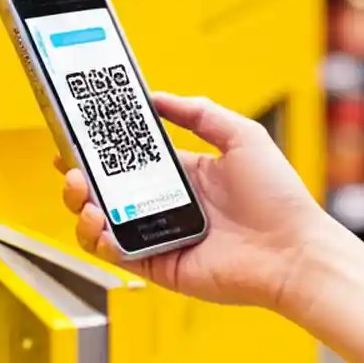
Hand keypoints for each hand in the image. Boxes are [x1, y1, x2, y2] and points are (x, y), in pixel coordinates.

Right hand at [57, 93, 332, 310]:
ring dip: (83, 209)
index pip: (131, 159)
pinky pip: (119, 255)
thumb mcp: (242, 136)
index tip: (77, 135)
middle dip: (80, 177)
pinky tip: (100, 226)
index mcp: (186, 174)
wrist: (295, 252)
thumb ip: (199, 112)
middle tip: (68, 166)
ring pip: (105, 224)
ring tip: (83, 197)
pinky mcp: (161, 266)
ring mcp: (163, 236)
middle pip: (109, 191)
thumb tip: (157, 96)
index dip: (102, 149)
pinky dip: (101, 241)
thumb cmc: (279, 197)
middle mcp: (170, 205)